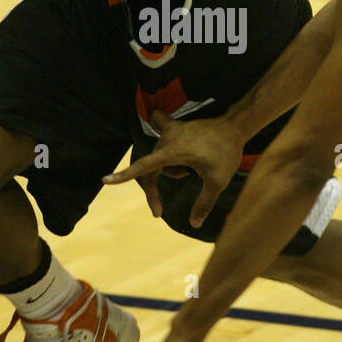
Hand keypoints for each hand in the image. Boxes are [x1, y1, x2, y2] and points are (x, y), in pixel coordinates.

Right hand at [104, 108, 245, 227]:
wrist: (236, 126)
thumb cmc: (226, 152)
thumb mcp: (217, 182)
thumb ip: (204, 203)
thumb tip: (194, 223)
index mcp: (172, 152)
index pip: (144, 168)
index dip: (124, 176)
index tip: (106, 180)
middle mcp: (166, 140)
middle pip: (152, 169)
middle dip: (155, 189)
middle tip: (157, 213)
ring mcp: (171, 132)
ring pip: (162, 159)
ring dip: (172, 170)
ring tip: (196, 168)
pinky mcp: (176, 127)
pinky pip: (160, 127)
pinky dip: (156, 127)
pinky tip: (151, 117)